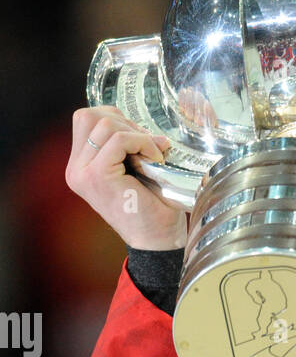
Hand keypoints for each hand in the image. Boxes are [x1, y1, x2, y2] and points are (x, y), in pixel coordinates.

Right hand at [66, 105, 188, 250]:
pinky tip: (156, 160)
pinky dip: (142, 142)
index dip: (117, 120)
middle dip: (124, 122)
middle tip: (149, 146)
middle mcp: (76, 169)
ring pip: (105, 124)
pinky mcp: (97, 176)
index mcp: (80, 166)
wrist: (158, 241)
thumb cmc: (153, 207)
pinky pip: (119, 139)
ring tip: (154, 155)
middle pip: (89, 114)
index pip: (86, 119)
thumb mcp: (134, 167)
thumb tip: (139, 121)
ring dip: (137, 134)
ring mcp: (83, 173)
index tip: (142, 140)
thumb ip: (125, 143)